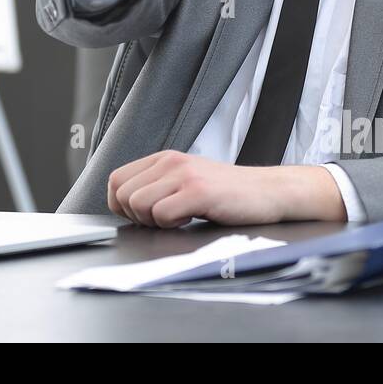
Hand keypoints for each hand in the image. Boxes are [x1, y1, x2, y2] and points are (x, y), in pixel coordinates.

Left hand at [107, 152, 347, 227]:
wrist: (267, 192)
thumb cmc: (227, 192)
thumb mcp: (186, 180)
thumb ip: (158, 186)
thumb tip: (125, 206)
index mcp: (163, 159)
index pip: (115, 180)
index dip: (120, 204)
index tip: (142, 215)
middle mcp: (170, 162)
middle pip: (122, 195)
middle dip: (137, 216)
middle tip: (164, 219)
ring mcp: (184, 175)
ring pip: (138, 204)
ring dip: (154, 221)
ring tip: (179, 217)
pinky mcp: (198, 191)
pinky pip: (161, 214)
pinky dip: (171, 224)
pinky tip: (191, 218)